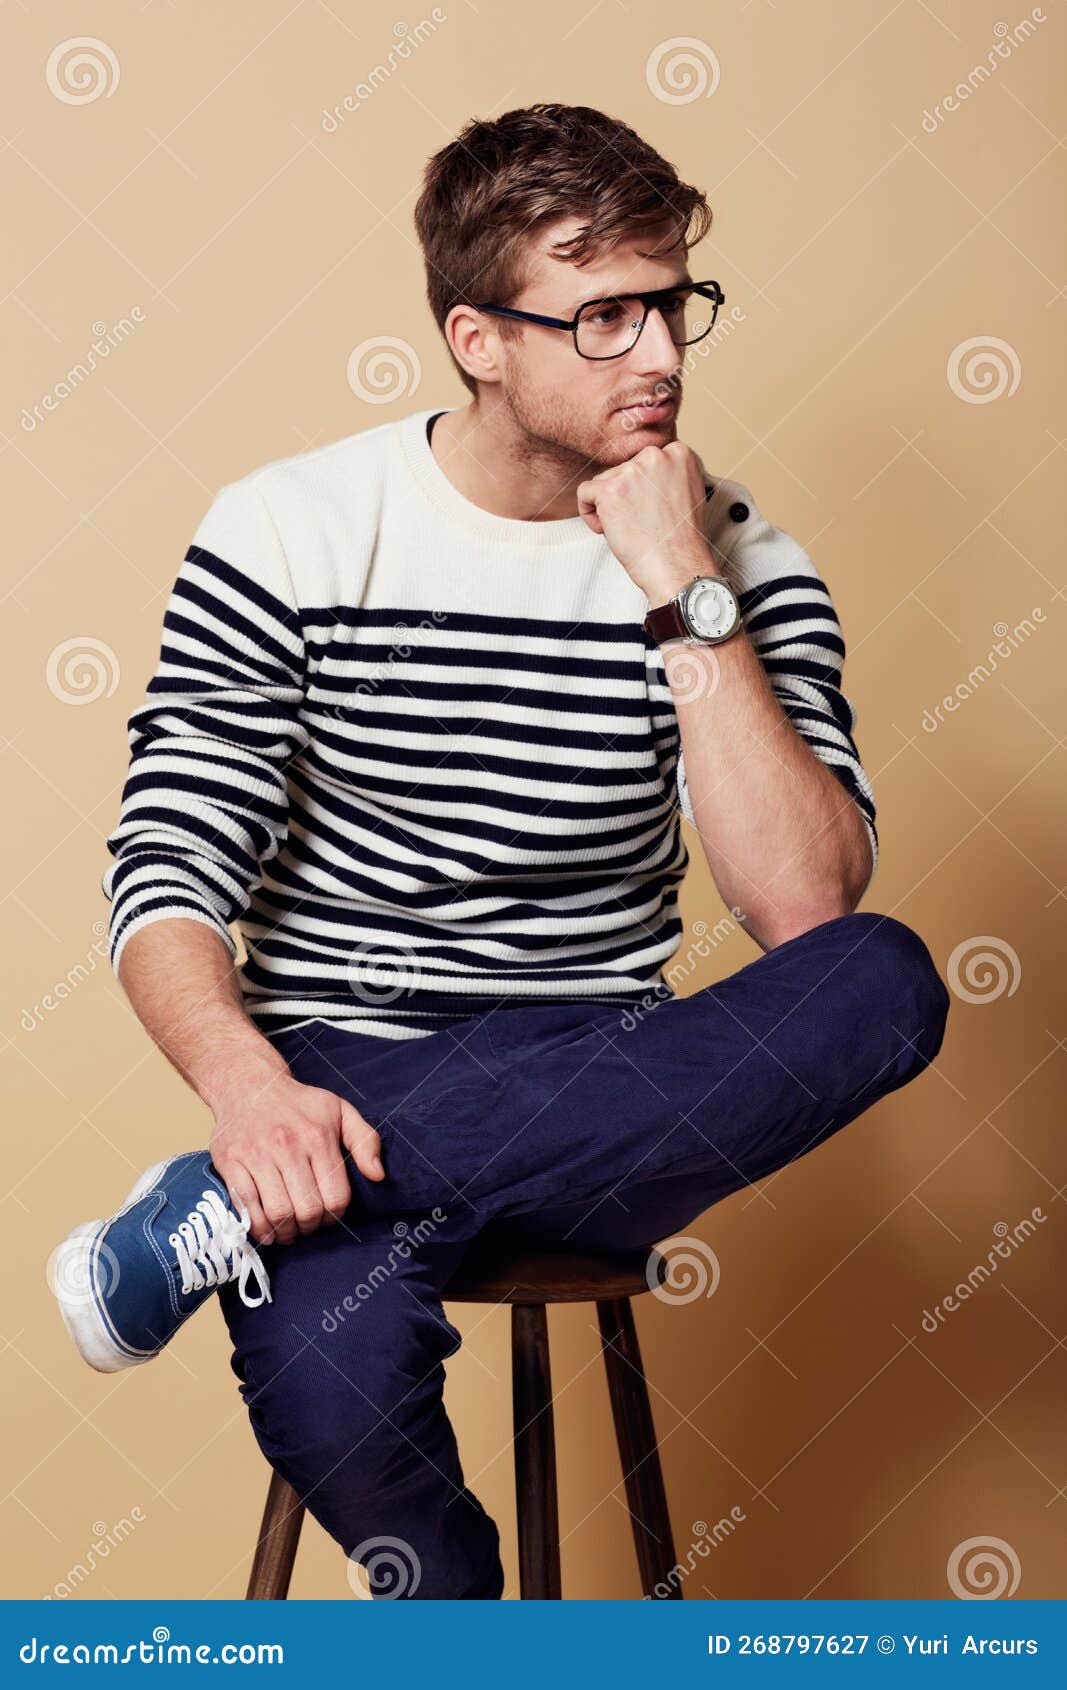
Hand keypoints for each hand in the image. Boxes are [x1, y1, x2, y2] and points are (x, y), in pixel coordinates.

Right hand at [209, 1063, 384, 1246]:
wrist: (248, 1085)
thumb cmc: (298, 1104)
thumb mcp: (340, 1110)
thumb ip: (366, 1141)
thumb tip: (378, 1176)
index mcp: (318, 1137)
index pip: (336, 1197)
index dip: (335, 1216)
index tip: (329, 1215)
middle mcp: (288, 1146)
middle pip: (308, 1210)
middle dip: (311, 1227)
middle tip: (308, 1225)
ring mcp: (257, 1155)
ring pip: (278, 1213)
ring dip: (287, 1232)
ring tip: (289, 1231)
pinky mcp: (231, 1162)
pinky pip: (247, 1207)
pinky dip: (259, 1227)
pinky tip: (267, 1230)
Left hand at [576, 440, 716, 601]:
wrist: (678, 567)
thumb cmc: (681, 539)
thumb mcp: (685, 493)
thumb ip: (667, 475)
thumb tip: (641, 473)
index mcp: (678, 454)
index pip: (644, 460)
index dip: (642, 487)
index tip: (647, 508)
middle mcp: (655, 456)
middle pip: (623, 468)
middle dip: (625, 494)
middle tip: (638, 521)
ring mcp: (632, 471)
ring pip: (603, 480)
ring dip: (608, 505)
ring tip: (627, 528)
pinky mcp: (609, 490)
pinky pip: (585, 492)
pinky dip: (588, 512)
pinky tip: (605, 529)